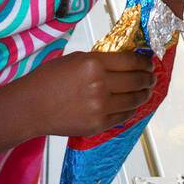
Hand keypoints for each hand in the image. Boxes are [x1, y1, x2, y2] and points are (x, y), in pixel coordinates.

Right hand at [22, 50, 155, 137]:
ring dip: (144, 95)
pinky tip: (133, 106)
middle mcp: (101, 85)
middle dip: (148, 78)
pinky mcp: (98, 124)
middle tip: (152, 77)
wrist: (31, 107)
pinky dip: (131, 110)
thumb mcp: (75, 59)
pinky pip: (124, 116)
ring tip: (146, 91)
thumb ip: (100, 60)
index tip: (149, 62)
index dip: (144, 62)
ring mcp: (101, 107)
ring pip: (134, 100)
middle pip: (136, 81)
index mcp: (94, 63)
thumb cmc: (48, 79)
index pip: (131, 61)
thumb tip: (124, 62)